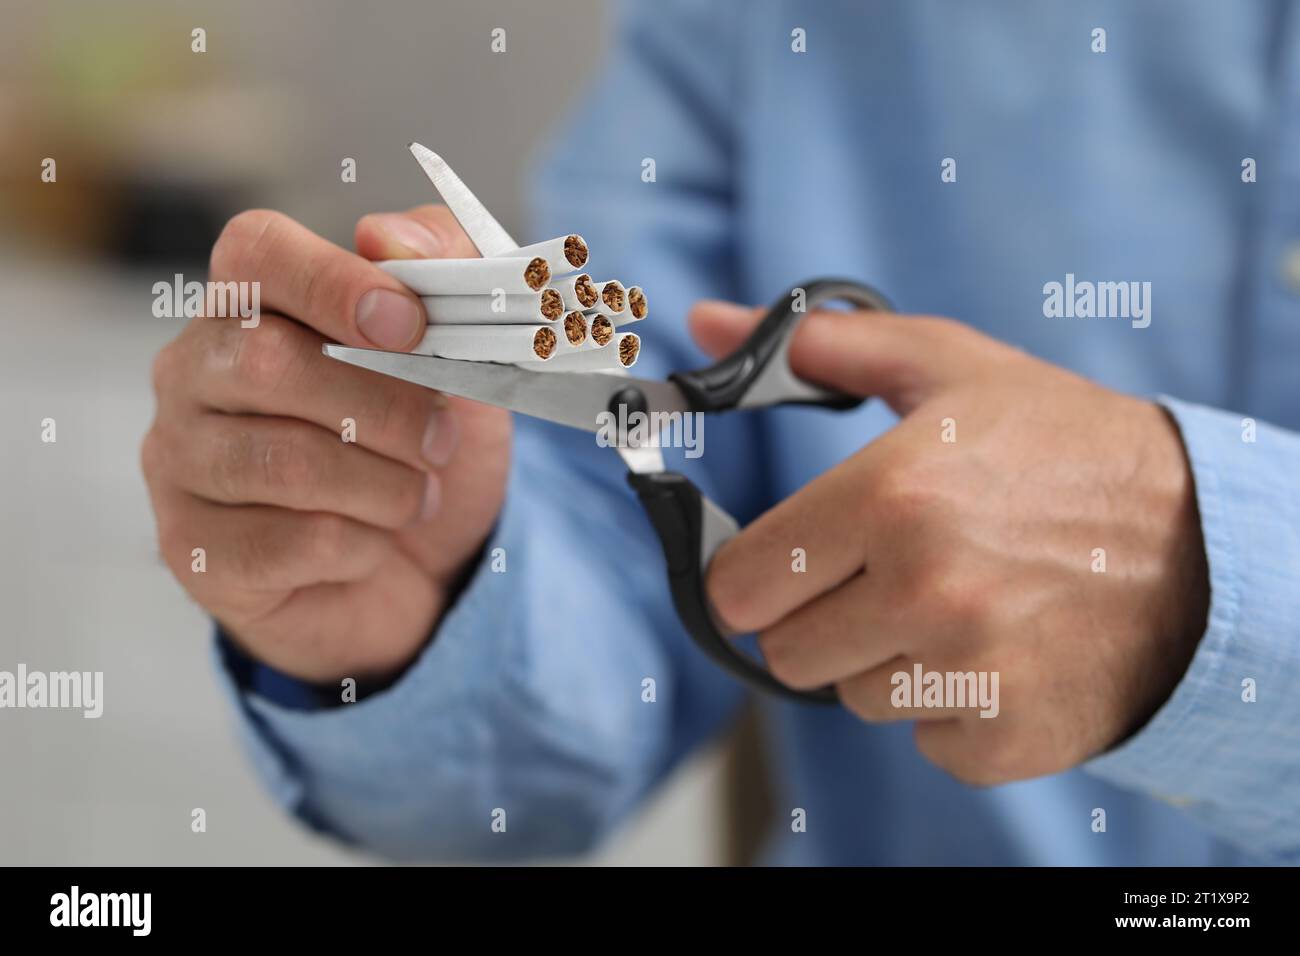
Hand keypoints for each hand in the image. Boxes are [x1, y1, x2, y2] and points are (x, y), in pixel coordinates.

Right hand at [142, 207, 510, 682]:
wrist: (424, 566)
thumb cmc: (421, 446)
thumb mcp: (464, 355)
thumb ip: (445, 270)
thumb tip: (388, 235)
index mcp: (254, 303)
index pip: (257, 252)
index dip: (335, 281)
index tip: (410, 325)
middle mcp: (194, 371)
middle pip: (267, 361)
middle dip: (385, 407)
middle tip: (440, 439)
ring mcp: (179, 460)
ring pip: (282, 461)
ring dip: (383, 486)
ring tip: (416, 496)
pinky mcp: (193, 547)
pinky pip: (287, 543)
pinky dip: (359, 546)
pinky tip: (370, 542)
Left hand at [694, 301, 1209, 784]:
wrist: (1203, 539)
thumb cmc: (1060, 446)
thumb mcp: (949, 369)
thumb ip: (820, 348)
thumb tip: (706, 326)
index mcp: (893, 496)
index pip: (740, 584)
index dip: (754, 575)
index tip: (785, 564)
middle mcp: (927, 589)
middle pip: (785, 652)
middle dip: (819, 617)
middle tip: (883, 576)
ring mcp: (972, 673)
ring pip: (854, 698)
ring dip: (888, 661)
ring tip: (958, 606)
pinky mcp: (1009, 736)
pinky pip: (925, 740)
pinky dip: (951, 709)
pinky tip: (998, 654)